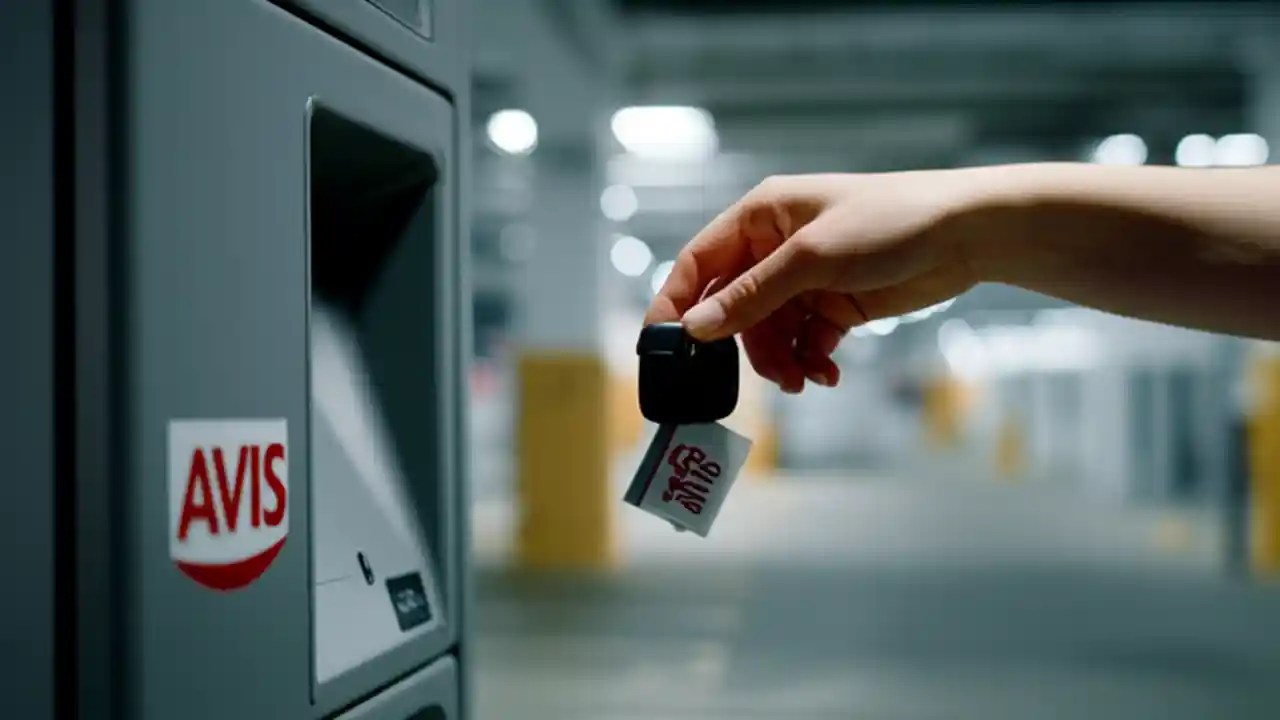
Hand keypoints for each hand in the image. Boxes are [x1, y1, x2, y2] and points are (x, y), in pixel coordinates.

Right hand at [644, 171, 986, 392]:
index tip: (663, 347)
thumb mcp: (813, 258)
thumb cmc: (891, 222)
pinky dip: (809, 359)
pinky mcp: (834, 303)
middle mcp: (775, 246)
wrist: (967, 234)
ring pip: (768, 331)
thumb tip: (697, 328)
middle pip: (734, 307)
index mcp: (760, 217)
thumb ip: (752, 295)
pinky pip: (803, 339)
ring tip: (805, 380)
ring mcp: (805, 277)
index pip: (699, 263)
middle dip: (746, 345)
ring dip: (781, 360)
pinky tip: (825, 373)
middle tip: (765, 375)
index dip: (677, 304)